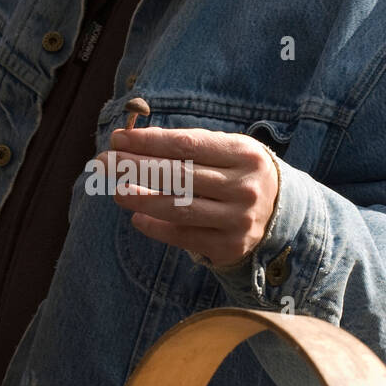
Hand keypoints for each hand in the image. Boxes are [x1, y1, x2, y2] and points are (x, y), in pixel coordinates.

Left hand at [102, 126, 279, 267]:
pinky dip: (156, 227)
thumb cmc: (240, 174)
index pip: (186, 144)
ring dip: (140, 198)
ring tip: (115, 190)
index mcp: (244, 154)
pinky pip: (183, 236)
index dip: (148, 141)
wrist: (282, 214)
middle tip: (103, 162)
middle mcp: (243, 187)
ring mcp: (237, 220)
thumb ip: (187, 145)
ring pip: (178, 208)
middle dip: (135, 167)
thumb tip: (131, 141)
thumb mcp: (227, 150)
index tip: (117, 139)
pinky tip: (136, 217)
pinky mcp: (229, 246)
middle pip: (178, 175)